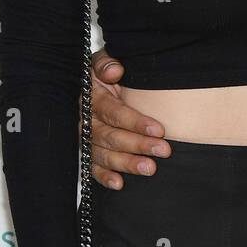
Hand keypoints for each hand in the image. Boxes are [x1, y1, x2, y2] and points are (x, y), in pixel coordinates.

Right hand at [89, 46, 169, 188]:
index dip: (135, 122)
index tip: (159, 129)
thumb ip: (106, 63)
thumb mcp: (104, 62)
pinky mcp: (86, 150)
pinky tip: (119, 184)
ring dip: (126, 163)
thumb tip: (114, 71)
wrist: (95, 83)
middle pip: (109, 136)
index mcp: (90, 96)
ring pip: (102, 154)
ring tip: (150, 169)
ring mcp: (84, 137)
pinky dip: (104, 177)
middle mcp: (84, 119)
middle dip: (137, 145)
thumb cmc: (105, 73)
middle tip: (162, 150)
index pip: (112, 111)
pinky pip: (92, 166)